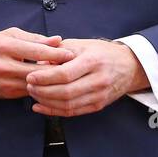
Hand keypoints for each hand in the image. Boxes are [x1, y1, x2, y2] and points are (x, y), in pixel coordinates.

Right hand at [0, 28, 76, 98]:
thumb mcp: (8, 35)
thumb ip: (34, 38)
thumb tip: (58, 40)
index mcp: (6, 46)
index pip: (37, 51)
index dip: (57, 53)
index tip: (71, 54)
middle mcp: (4, 65)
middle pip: (39, 71)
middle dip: (58, 70)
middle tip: (74, 68)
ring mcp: (4, 82)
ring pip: (35, 85)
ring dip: (51, 82)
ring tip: (65, 77)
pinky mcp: (5, 94)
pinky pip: (28, 92)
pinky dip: (40, 89)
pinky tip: (49, 85)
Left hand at [25, 38, 147, 116]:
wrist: (129, 66)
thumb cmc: (101, 53)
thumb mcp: (80, 44)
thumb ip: (58, 52)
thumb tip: (38, 62)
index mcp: (92, 62)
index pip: (65, 74)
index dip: (44, 78)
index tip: (30, 77)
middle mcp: (98, 80)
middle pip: (65, 92)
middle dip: (42, 91)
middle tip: (29, 86)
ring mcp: (99, 95)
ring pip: (68, 104)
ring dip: (46, 102)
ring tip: (33, 94)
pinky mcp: (98, 105)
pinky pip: (73, 112)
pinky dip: (54, 111)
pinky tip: (40, 107)